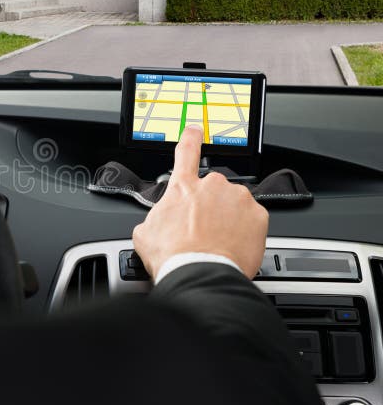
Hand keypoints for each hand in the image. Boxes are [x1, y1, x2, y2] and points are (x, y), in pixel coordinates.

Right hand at [132, 126, 268, 279]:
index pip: (186, 152)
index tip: (195, 130)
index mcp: (184, 187)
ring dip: (228, 217)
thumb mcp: (146, 233)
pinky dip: (245, 230)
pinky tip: (233, 245)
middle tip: (202, 230)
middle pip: (213, 189)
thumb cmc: (173, 255)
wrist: (200, 274)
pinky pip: (252, 219)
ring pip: (234, 203)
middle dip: (210, 205)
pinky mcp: (258, 216)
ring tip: (218, 241)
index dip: (190, 139)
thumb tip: (156, 222)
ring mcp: (237, 199)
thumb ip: (155, 217)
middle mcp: (213, 186)